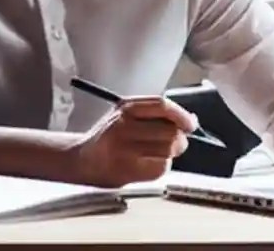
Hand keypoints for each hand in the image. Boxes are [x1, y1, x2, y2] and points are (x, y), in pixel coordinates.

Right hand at [72, 96, 198, 186]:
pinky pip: (160, 167)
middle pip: (169, 130)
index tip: (191, 124)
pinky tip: (150, 164)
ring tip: (159, 154)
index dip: (181, 115)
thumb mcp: (125, 116)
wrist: (82, 160)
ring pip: (168, 150)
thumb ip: (154, 115)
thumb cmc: (109, 138)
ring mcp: (125, 148)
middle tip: (177, 144)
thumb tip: (190, 119)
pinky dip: (162, 166)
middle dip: (180, 139)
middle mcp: (124, 125)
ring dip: (170, 154)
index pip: (162, 105)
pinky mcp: (127, 169)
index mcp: (125, 108)